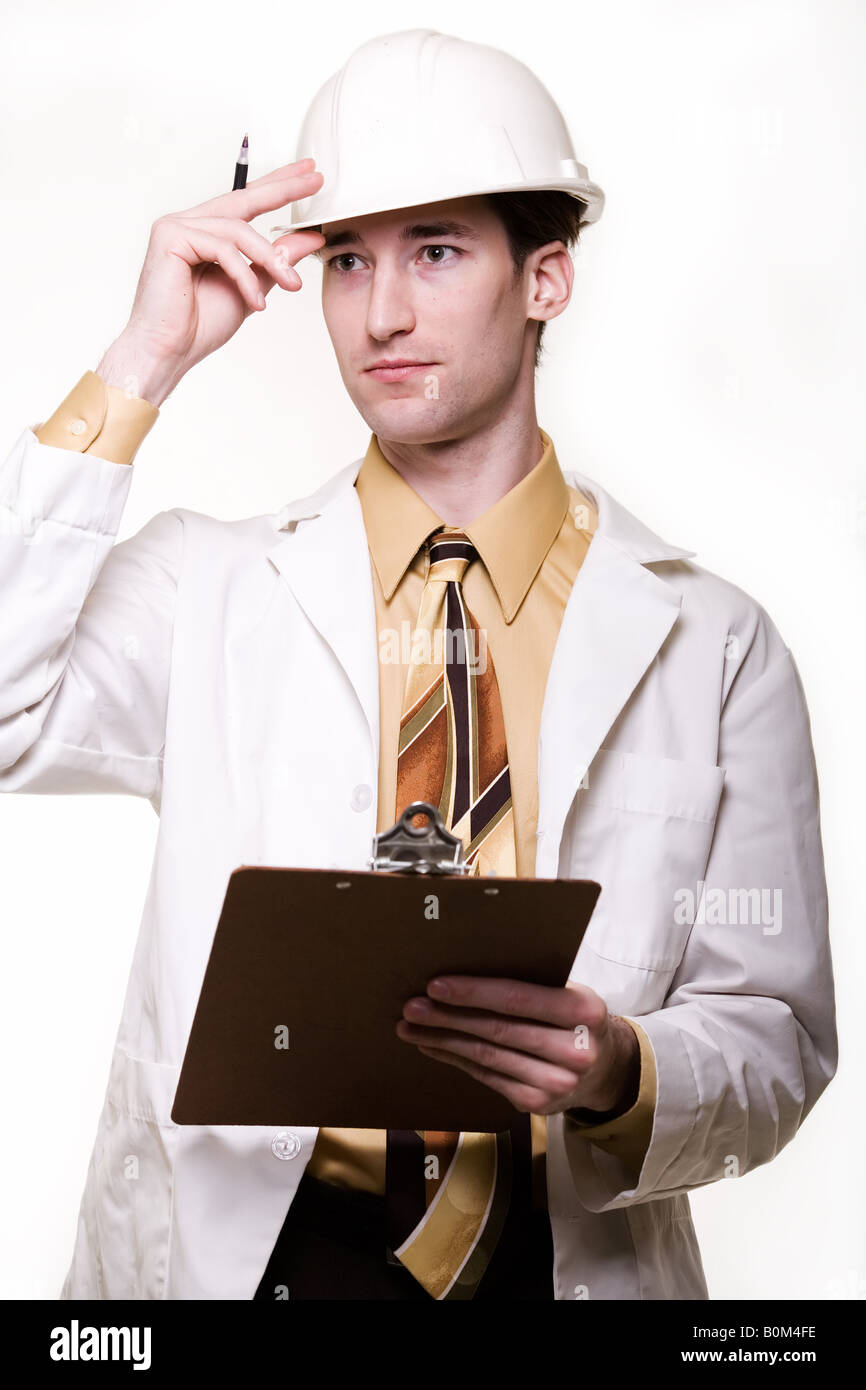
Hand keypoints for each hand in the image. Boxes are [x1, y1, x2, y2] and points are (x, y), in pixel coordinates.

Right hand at [99, 158, 326, 403]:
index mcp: (206, 232)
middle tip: (315, 179)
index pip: (245, 202)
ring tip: (291, 285)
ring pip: (238, 230)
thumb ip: (277, 260)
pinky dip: (244, 276)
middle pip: (242, 198)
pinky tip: (255, 301)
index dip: (278, 187)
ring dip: (270, 259)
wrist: (169, 352)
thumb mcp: (253, 287)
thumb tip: (310, 236)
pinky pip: (222, 248)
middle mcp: (189, 223)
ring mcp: (176, 226)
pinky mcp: (170, 237)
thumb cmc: (200, 326)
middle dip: (282, 189)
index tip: (309, 175)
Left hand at [395, 976, 639, 1117]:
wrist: (608, 1070)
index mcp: (583, 1010)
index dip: (473, 993)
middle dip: (448, 1017)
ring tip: (410, 1026)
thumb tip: (468, 965)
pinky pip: (486, 1076)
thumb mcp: (571, 993)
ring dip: (442, 1040)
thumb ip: (533, 982)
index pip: (518, 999)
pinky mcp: (536, 1104)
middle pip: (497, 1030)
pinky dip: (454, 1059)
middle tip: (411, 1007)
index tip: (436, 985)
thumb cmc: (576, 1019)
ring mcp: (555, 1083)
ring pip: (486, 1056)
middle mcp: (573, 1050)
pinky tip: (433, 1046)